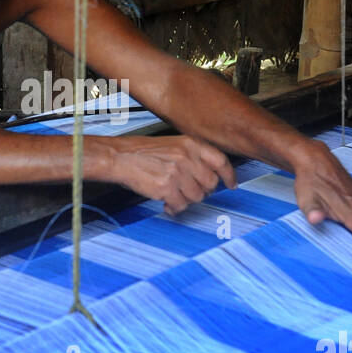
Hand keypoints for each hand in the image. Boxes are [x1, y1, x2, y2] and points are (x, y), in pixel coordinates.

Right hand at [110, 135, 236, 214]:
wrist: (119, 156)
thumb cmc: (142, 152)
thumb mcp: (172, 144)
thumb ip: (192, 156)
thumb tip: (208, 176)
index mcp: (190, 144)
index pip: (220, 161)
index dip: (228, 175)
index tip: (231, 184)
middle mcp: (186, 157)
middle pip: (210, 183)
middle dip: (202, 191)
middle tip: (190, 191)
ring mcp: (177, 173)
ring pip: (197, 197)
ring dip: (186, 200)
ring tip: (173, 195)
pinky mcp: (167, 188)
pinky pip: (181, 205)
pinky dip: (174, 208)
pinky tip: (166, 203)